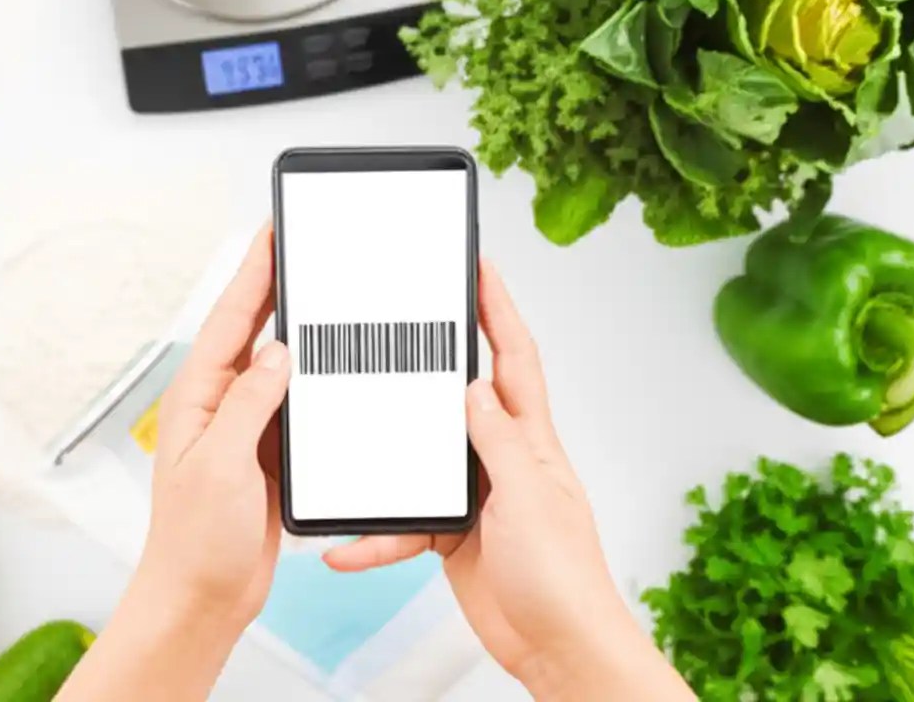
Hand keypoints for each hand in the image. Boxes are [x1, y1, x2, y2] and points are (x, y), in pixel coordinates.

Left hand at [141, 223, 286, 627]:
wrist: (203, 599)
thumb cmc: (195, 542)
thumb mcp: (220, 466)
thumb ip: (249, 405)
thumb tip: (278, 352)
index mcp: (198, 399)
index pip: (229, 320)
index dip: (253, 273)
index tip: (273, 232)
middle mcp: (219, 406)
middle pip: (253, 331)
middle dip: (276, 286)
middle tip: (304, 246)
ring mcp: (243, 430)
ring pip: (278, 366)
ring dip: (300, 331)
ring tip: (326, 292)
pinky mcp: (267, 455)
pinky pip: (295, 406)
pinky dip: (315, 382)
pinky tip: (335, 367)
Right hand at [324, 261, 693, 700]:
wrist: (557, 646)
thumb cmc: (564, 578)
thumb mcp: (527, 496)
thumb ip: (497, 439)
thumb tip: (473, 387)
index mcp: (531, 440)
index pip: (515, 357)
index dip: (499, 309)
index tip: (479, 266)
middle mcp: (503, 460)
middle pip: (460, 397)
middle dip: (427, 365)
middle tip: (394, 329)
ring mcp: (477, 496)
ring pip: (421, 461)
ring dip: (387, 464)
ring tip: (351, 453)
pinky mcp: (453, 535)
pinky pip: (405, 522)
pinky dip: (376, 536)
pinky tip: (349, 545)